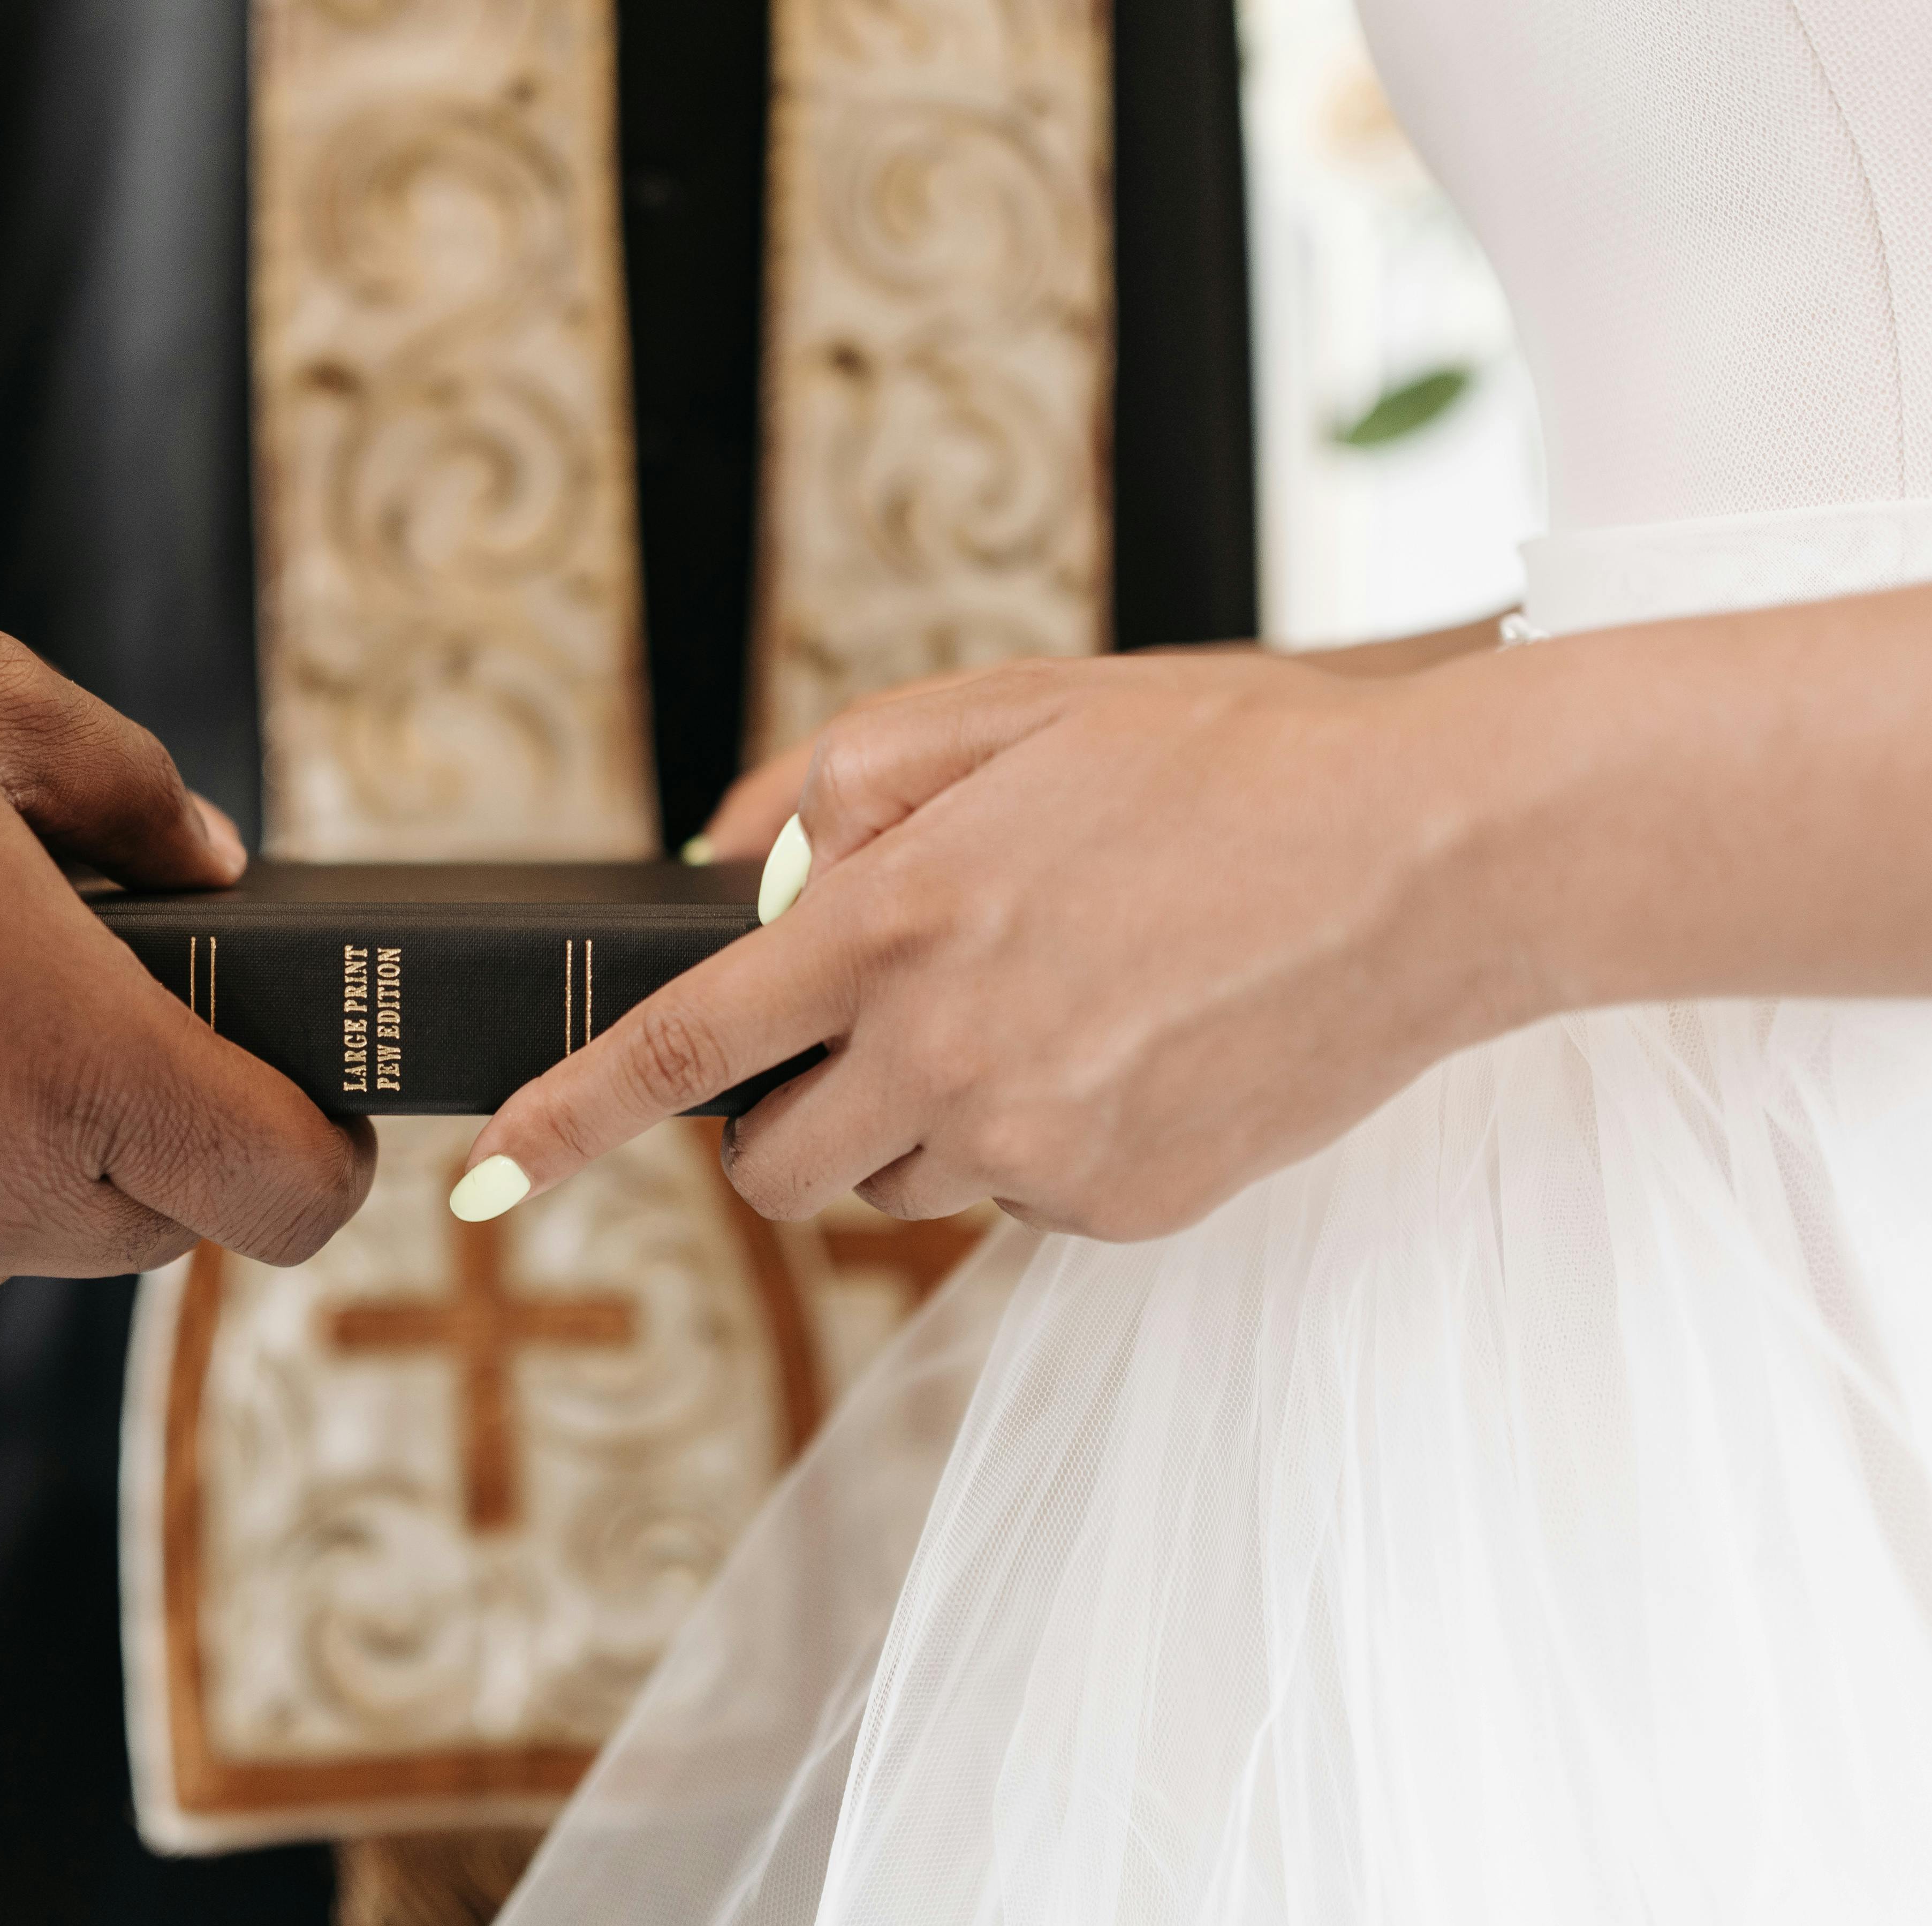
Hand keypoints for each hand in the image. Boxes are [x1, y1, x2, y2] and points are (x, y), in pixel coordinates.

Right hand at [0, 552, 373, 1330]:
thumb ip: (140, 792)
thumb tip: (221, 866)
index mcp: (64, 1059)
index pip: (291, 1196)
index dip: (321, 1151)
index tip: (295, 1096)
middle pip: (156, 1227)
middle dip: (151, 1132)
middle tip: (68, 1008)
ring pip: (9, 1246)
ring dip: (1, 1158)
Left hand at [460, 654, 1543, 1239]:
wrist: (1438, 859)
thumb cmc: (1223, 762)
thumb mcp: (1010, 711)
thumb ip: (838, 783)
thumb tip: (725, 860)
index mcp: (895, 924)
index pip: (678, 1051)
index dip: (568, 1118)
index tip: (494, 1171)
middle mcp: (947, 1056)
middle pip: (778, 1169)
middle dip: (784, 1124)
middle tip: (864, 1042)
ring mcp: (1039, 1146)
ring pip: (904, 1187)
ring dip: (925, 1124)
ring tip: (1050, 1009)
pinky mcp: (1124, 1206)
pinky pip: (1025, 1199)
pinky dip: (1044, 1141)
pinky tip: (1134, 1046)